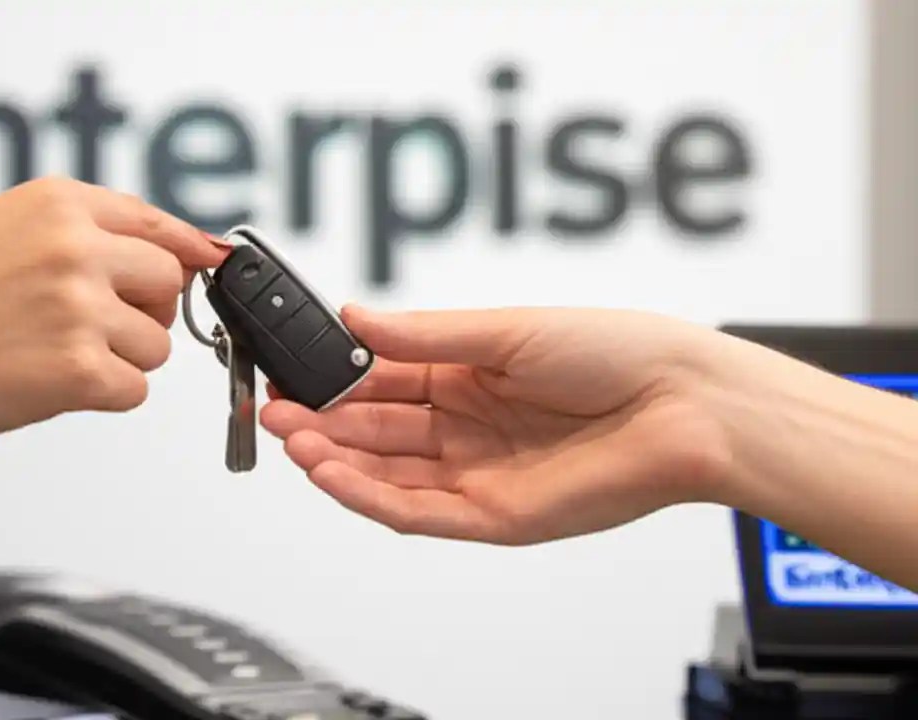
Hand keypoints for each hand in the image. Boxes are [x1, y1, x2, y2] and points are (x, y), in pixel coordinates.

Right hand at [0, 177, 229, 441]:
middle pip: (169, 282)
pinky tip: (51, 384)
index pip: (157, 223)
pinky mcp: (79, 370)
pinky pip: (135, 390)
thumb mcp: (3, 229)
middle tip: (95, 326)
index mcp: (60, 204)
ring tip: (52, 355)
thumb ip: (83, 233)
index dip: (185, 252)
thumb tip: (177, 252)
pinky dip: (103, 396)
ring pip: (158, 344)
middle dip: (145, 310)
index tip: (205, 267)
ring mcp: (81, 308)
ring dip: (119, 359)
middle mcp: (77, 247)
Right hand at [259, 305, 735, 544]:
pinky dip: (371, 496)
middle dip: (322, 422)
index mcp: (468, 376)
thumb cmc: (618, 353)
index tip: (291, 372)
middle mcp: (468, 426)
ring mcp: (478, 474)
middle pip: (376, 432)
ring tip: (290, 439)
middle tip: (274, 411)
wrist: (687, 407)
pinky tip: (332, 473)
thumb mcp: (505, 329)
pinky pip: (419, 511)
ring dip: (335, 460)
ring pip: (387, 474)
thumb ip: (424, 336)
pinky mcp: (495, 516)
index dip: (335, 381)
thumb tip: (356, 316)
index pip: (383, 383)